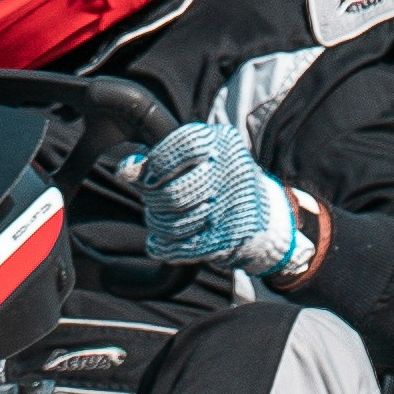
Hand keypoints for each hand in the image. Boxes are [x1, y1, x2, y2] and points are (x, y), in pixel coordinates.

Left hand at [133, 116, 313, 281]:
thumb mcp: (199, 158)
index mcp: (224, 145)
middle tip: (154, 201)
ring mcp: (231, 210)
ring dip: (158, 224)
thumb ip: (161, 159)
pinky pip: (182, 248)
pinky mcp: (228, 240)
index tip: (148, 174)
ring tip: (161, 219)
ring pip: (173, 223)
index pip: (182, 148)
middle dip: (154, 200)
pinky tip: (161, 242)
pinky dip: (164, 246)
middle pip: (172, 192)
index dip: (156, 163)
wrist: (267, 219)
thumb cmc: (221, 181)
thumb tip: (126, 169)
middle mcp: (231, 175)